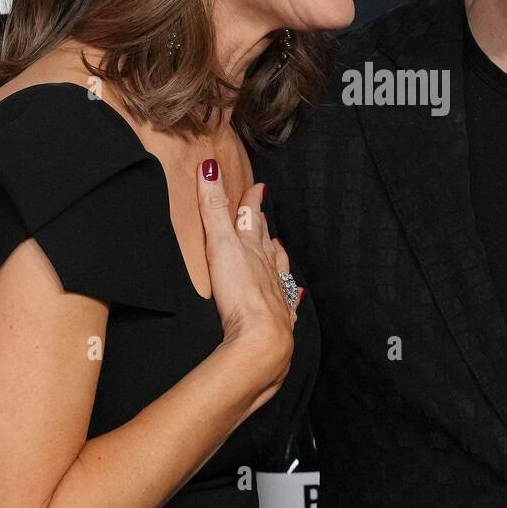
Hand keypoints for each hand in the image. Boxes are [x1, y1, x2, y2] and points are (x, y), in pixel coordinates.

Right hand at [195, 159, 300, 411]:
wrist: (262, 340)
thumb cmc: (241, 293)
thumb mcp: (220, 244)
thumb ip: (214, 209)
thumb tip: (211, 168)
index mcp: (253, 250)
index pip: (251, 220)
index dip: (253, 203)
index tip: (259, 188)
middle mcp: (269, 269)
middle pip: (265, 242)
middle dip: (262, 225)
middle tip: (263, 211)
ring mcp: (276, 294)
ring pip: (278, 269)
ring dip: (277, 256)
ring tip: (278, 246)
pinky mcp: (278, 320)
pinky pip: (287, 303)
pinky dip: (290, 295)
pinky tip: (296, 296)